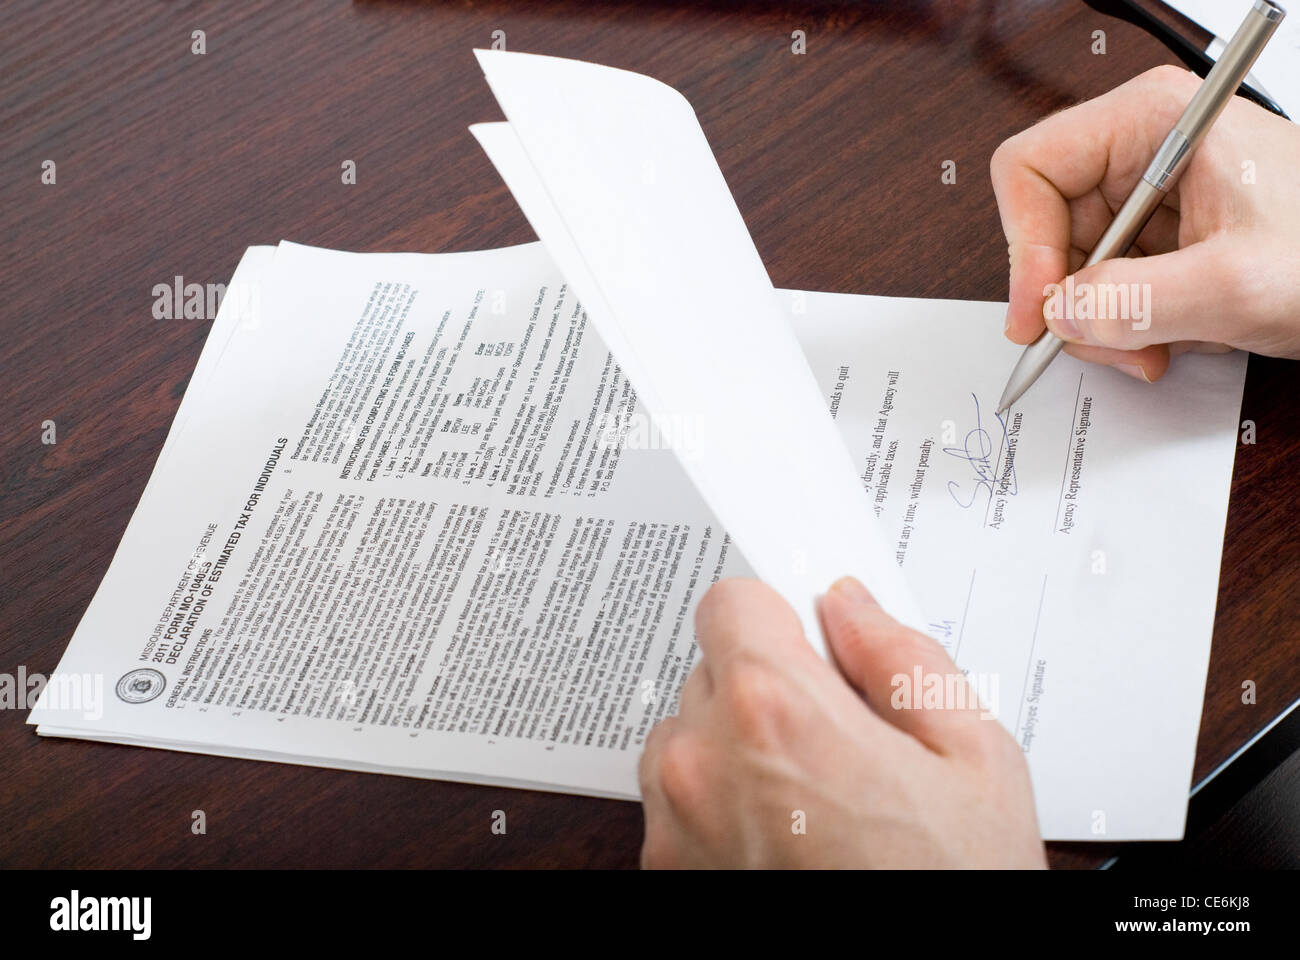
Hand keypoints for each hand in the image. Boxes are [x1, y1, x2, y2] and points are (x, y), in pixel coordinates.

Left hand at [638, 576, 1045, 867]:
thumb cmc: (952, 889)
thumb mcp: (973, 758)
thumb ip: (901, 658)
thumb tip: (852, 606)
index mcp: (776, 712)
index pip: (732, 599)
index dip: (779, 611)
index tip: (803, 628)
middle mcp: (702, 763)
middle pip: (713, 670)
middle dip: (770, 685)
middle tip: (840, 736)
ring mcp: (674, 825)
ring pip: (690, 736)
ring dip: (739, 748)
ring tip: (817, 802)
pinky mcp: (663, 873)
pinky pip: (680, 801)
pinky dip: (722, 806)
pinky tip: (789, 840)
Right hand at [991, 65, 1299, 381]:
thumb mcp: (1236, 285)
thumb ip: (1137, 303)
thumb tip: (1058, 315)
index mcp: (1152, 123)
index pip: (1030, 169)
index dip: (1025, 245)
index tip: (1041, 310)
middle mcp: (1143, 152)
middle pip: (1047, 229)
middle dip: (1074, 299)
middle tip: (1110, 343)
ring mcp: (1151, 199)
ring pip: (1074, 270)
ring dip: (1106, 323)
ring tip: (1159, 344)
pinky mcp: (1162, 239)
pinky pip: (1109, 288)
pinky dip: (1130, 326)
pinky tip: (1175, 335)